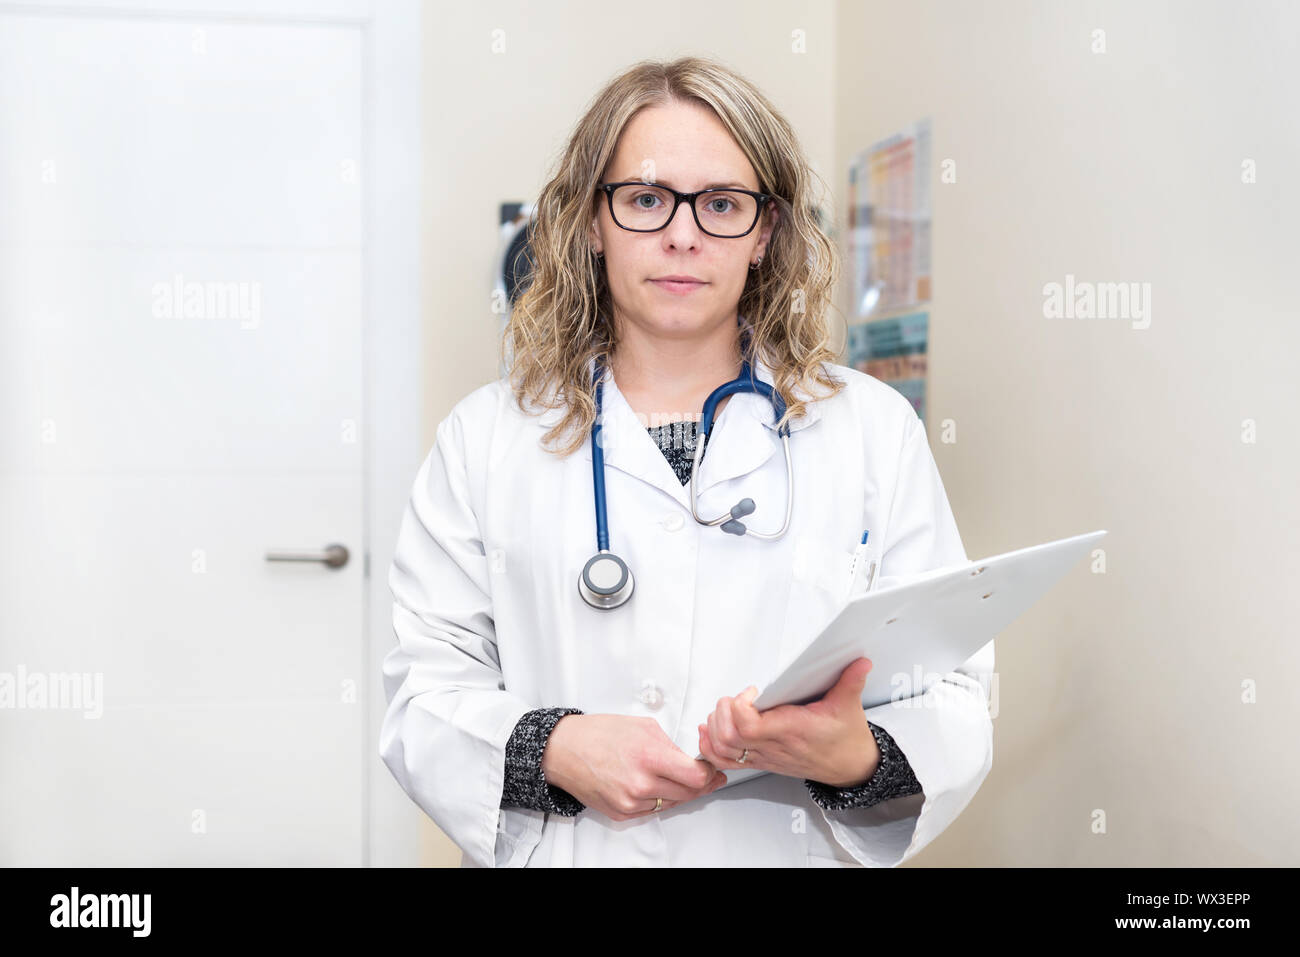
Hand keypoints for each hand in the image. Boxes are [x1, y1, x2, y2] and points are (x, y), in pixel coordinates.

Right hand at [542, 714, 727, 821]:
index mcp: (649, 757)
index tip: (712, 768)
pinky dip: (658, 799)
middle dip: (701, 784)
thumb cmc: (598, 734)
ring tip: (678, 777)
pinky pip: (651, 811)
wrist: (563, 750)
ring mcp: (630, 803)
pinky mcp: (620, 814)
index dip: (709, 773)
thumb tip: (690, 758)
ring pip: (671, 804)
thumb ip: (670, 745)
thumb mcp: (643, 726)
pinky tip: (655, 785)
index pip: (696, 776)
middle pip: (688, 794)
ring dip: (679, 792)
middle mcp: (640, 785)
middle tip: (708, 775)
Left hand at [697, 657, 880, 786]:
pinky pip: (726, 761)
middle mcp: (774, 746)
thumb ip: (852, 680)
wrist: (849, 767)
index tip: (752, 692)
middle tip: (734, 698)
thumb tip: (860, 661)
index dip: (740, 707)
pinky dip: (711, 748)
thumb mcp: (849, 706)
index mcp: (791, 730)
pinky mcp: (761, 761)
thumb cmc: (845, 739)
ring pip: (724, 750)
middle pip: (729, 737)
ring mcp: (765, 756)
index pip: (750, 727)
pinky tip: (708, 731)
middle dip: (722, 712)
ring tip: (722, 709)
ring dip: (714, 727)